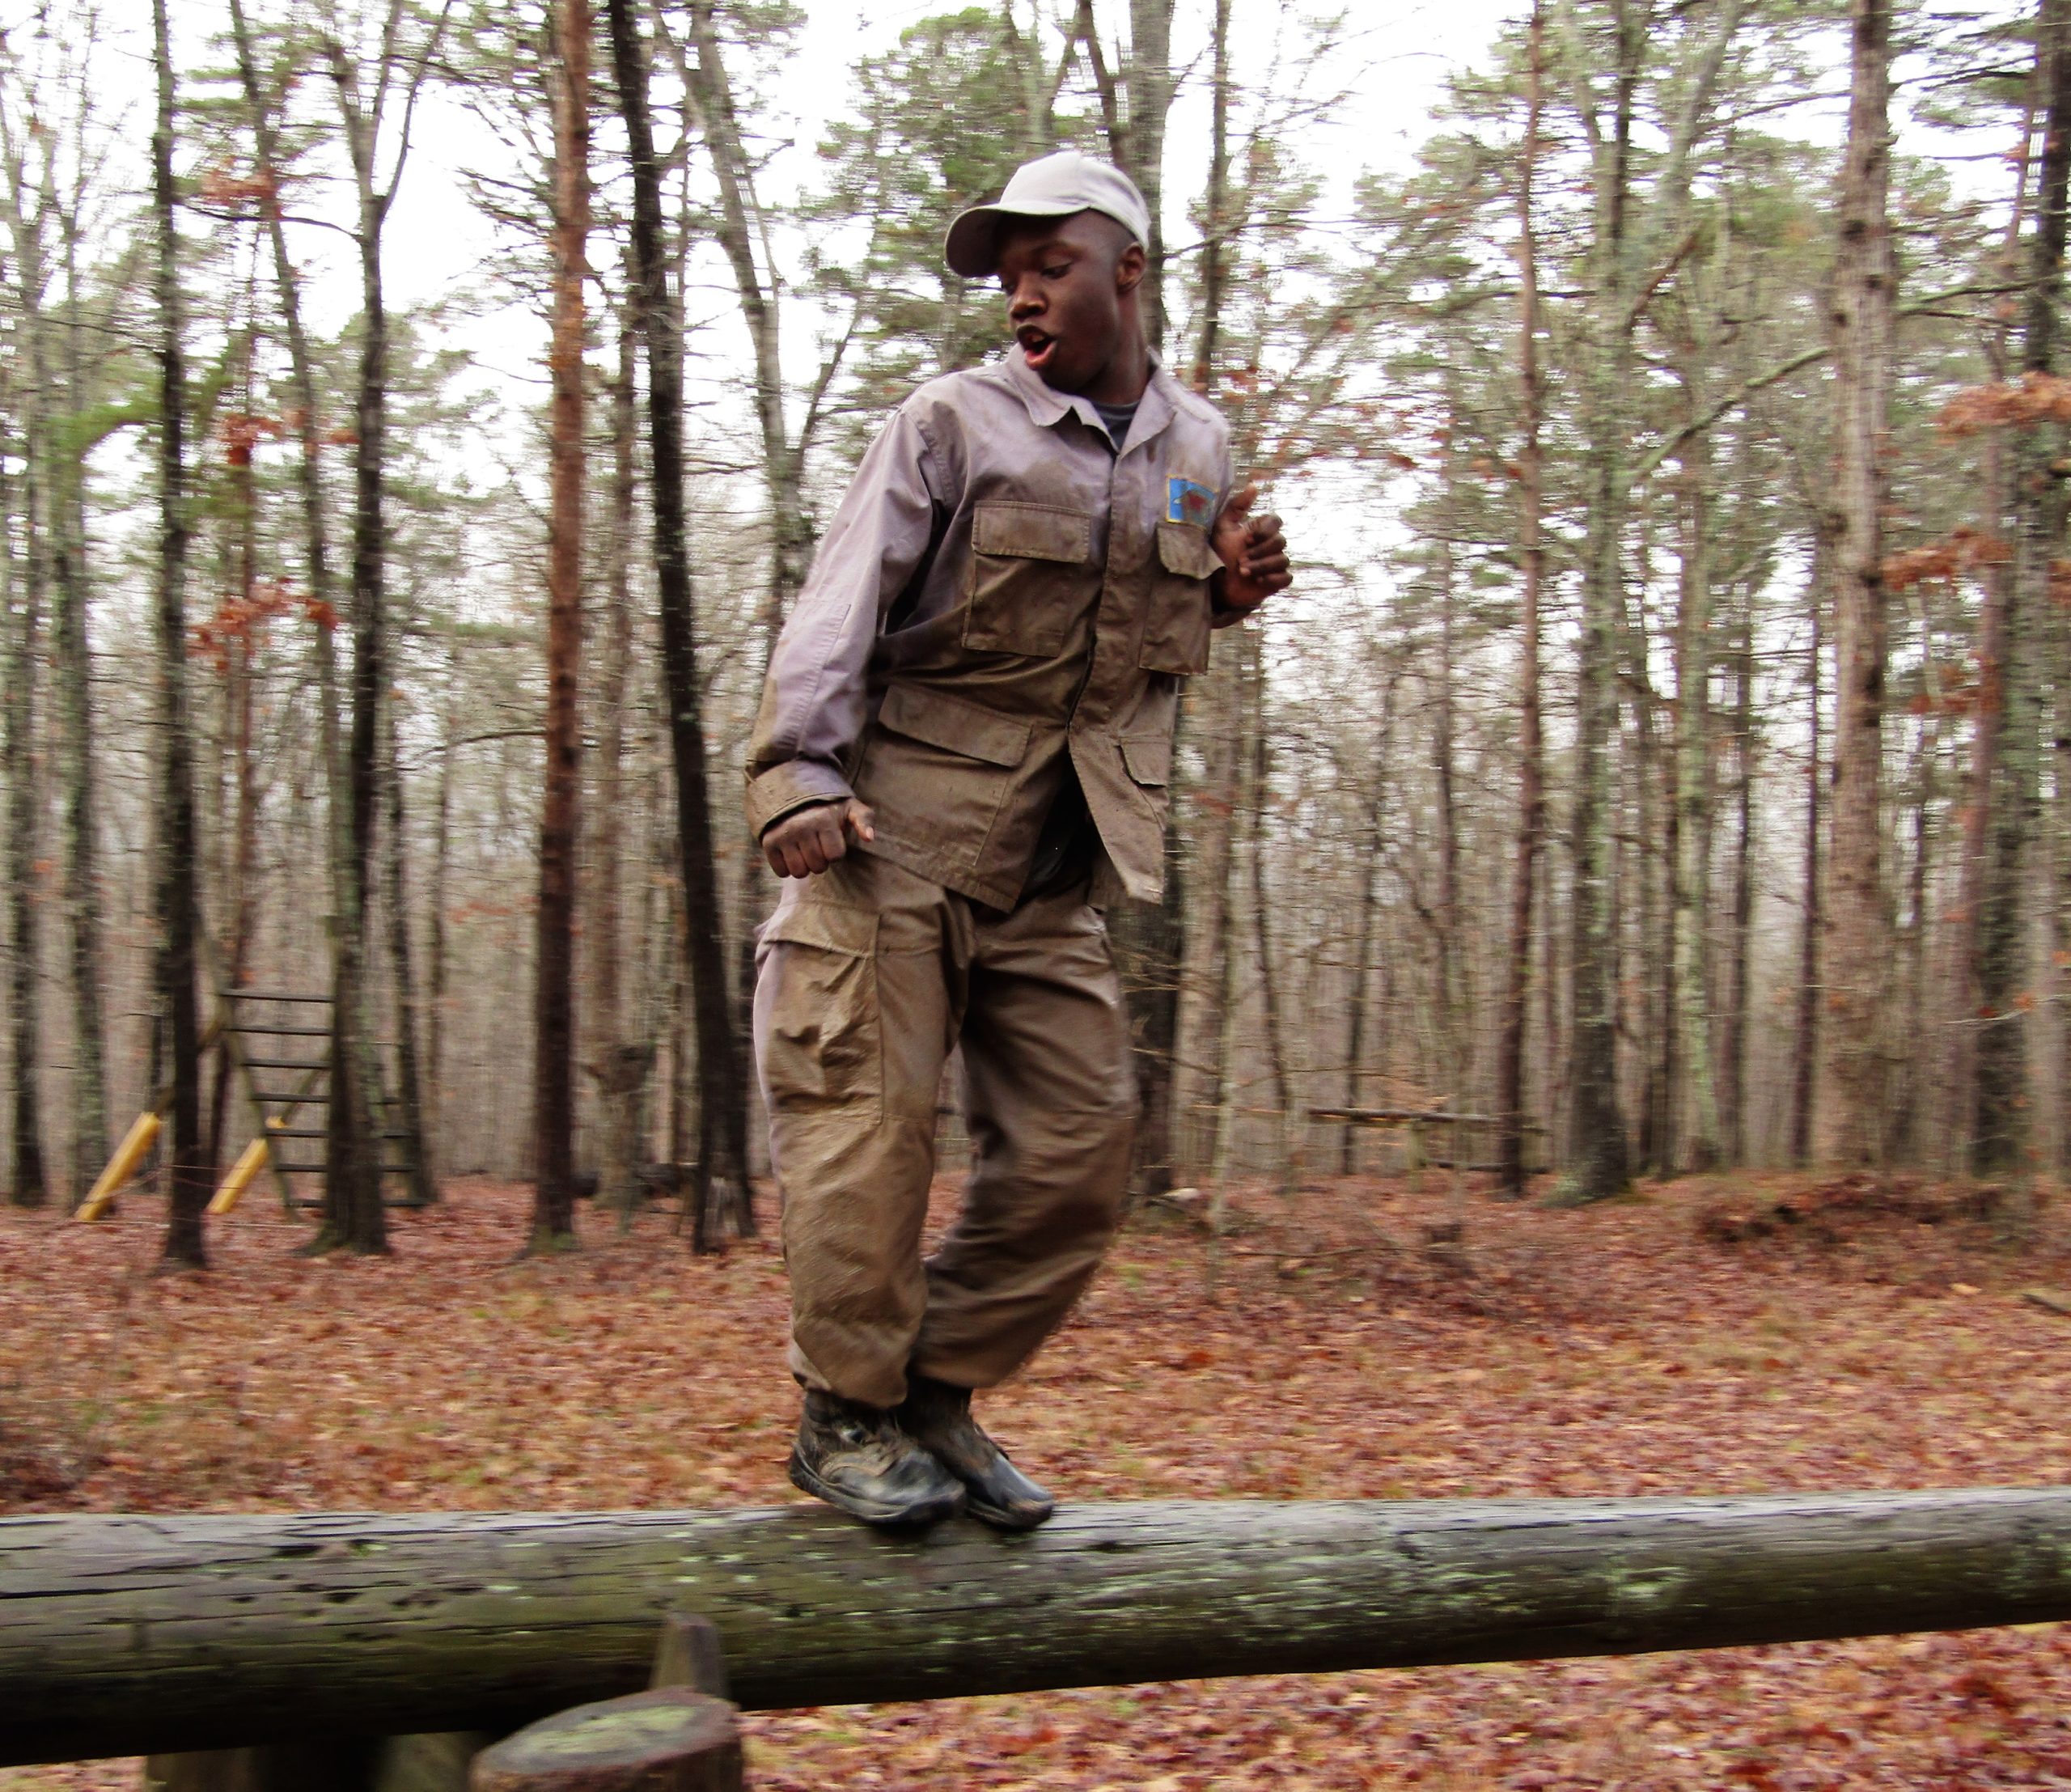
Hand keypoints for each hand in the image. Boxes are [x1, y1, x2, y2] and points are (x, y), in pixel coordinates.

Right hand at [762, 799, 875, 877]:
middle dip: (820, 860)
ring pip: (798, 872)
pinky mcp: (768, 842)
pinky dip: (786, 868)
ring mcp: (782, 835)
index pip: (835, 856)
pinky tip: (790, 853)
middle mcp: (801, 827)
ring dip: (804, 866)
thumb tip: (869, 838)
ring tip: (804, 851)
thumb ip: (864, 820)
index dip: (835, 851)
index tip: (831, 840)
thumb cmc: (827, 806)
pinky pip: (780, 872)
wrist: (791, 792)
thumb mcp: (849, 807)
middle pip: (817, 867)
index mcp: (823, 820)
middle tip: (817, 846)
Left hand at [1210, 485, 1289, 618]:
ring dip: (1261, 566)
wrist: (1216, 583)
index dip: (1264, 530)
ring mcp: (1275, 563)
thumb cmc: (1219, 554)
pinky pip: (1286, 577)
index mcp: (1260, 530)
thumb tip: (1253, 485)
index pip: (1276, 521)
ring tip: (1243, 572)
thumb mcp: (1223, 527)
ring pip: (1282, 560)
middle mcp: (1270, 545)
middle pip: (1280, 542)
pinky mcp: (1276, 581)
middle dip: (1259, 551)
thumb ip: (1237, 506)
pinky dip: (1273, 579)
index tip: (1247, 539)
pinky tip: (1258, 580)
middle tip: (1240, 560)